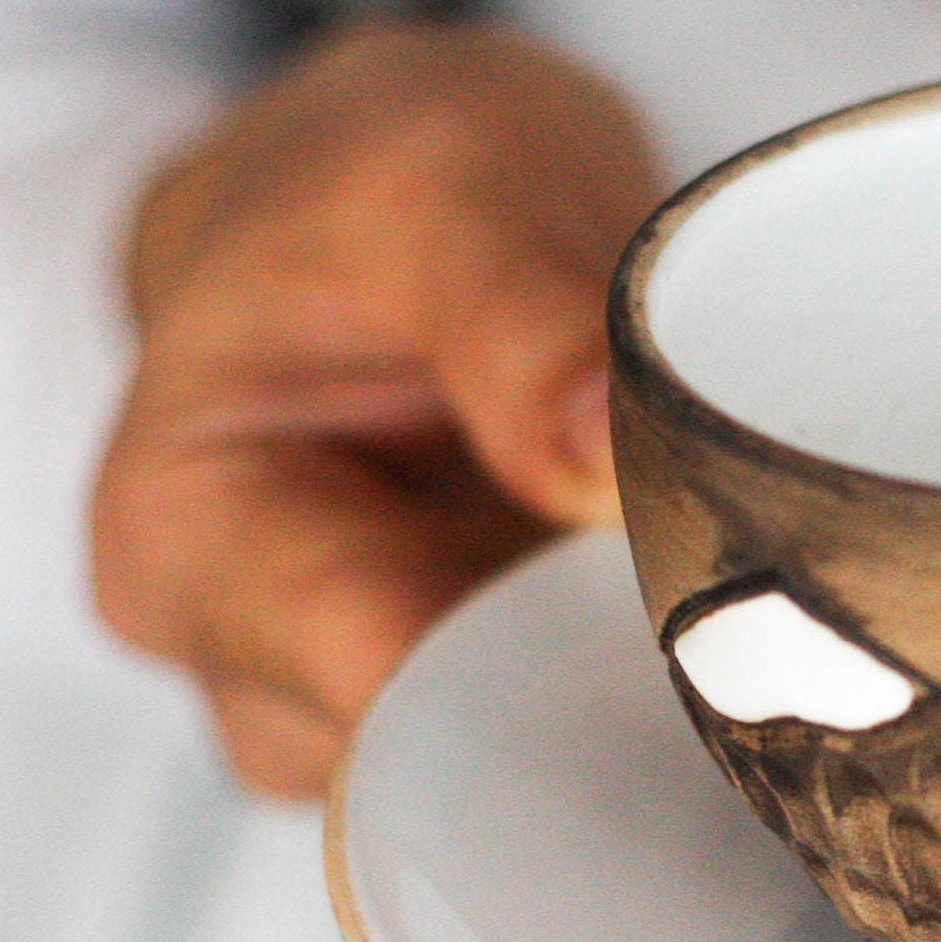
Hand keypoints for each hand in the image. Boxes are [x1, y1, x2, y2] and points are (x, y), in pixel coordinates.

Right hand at [93, 20, 660, 800]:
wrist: (371, 198)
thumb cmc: (358, 190)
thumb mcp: (434, 185)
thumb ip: (514, 314)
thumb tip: (603, 460)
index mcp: (184, 547)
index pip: (373, 685)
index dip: (547, 669)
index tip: (696, 613)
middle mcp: (251, 661)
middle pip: (455, 751)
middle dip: (608, 684)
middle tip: (756, 591)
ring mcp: (362, 691)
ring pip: (531, 756)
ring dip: (640, 677)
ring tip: (732, 562)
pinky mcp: (470, 687)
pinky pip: (575, 724)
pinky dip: (652, 668)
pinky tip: (715, 592)